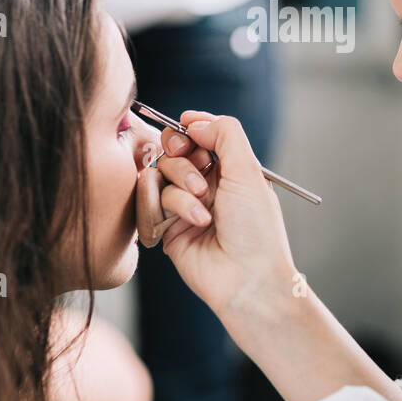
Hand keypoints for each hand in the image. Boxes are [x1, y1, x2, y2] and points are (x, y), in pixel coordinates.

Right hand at [135, 110, 297, 316]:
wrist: (246, 279)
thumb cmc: (255, 229)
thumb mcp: (249, 171)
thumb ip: (225, 134)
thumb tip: (193, 121)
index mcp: (228, 169)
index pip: (198, 136)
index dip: (189, 128)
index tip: (187, 126)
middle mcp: (204, 185)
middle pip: (172, 150)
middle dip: (180, 155)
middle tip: (197, 170)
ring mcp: (182, 206)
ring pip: (158, 173)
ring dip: (178, 186)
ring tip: (201, 208)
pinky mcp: (164, 228)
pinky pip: (146, 200)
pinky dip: (163, 207)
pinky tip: (188, 224)